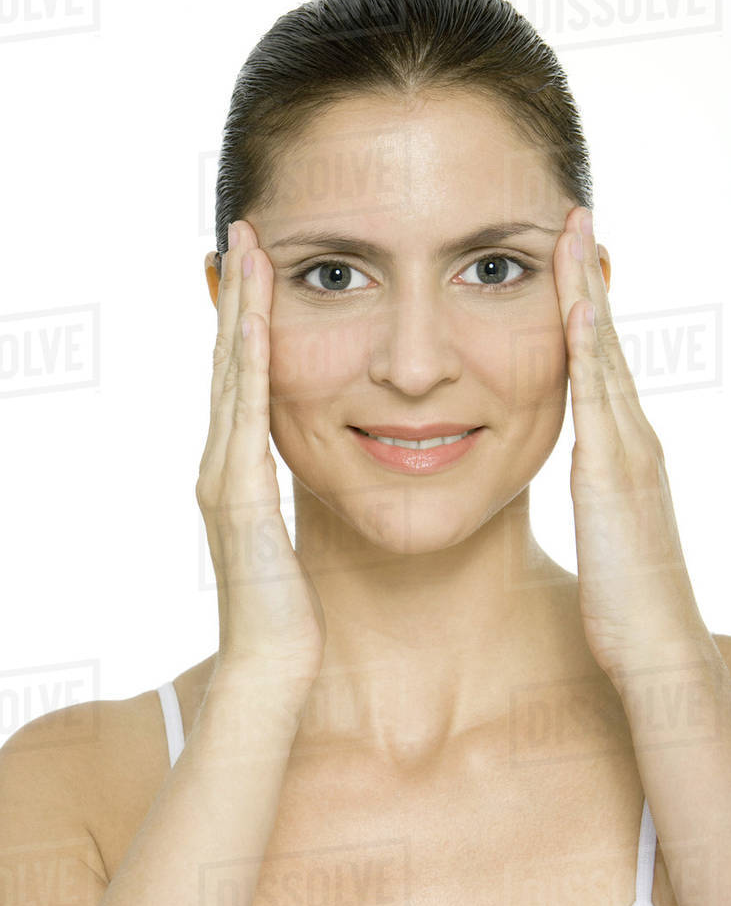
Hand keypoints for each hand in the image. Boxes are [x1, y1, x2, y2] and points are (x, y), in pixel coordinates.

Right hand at [196, 220, 326, 698]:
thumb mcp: (297, 544)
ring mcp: (224, 476)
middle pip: (231, 363)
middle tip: (244, 233)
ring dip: (241, 311)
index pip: (246, 379)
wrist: (271, 672)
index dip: (250, 321)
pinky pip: (246, 412)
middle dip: (238, 296)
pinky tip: (258, 319)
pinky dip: (249, 361)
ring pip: (233, 375)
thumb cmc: (292, 618)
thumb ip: (303, 505)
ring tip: (249, 251)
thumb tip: (333, 474)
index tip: (263, 267)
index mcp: (240, 472)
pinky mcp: (238, 495)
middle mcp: (223, 463)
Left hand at [553, 206, 711, 686]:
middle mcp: (634, 439)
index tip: (570, 259)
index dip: (587, 309)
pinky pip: (600, 400)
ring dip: (588, 294)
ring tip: (574, 235)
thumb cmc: (627, 601)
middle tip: (576, 217)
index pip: (601, 365)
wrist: (657, 648)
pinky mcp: (615, 475)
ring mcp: (630, 452)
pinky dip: (590, 350)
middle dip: (590, 279)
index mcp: (625, 450)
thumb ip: (600, 493)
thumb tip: (588, 473)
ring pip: (605, 357)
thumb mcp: (608, 531)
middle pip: (608, 344)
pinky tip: (578, 309)